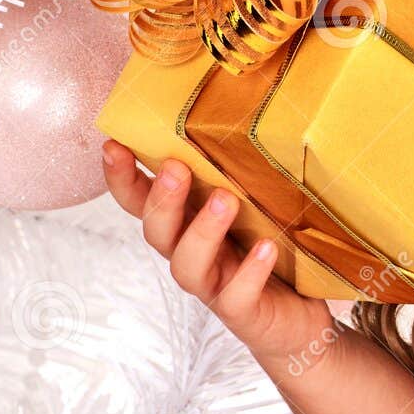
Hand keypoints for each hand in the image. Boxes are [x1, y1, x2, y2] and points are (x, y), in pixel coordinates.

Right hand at [102, 143, 338, 369]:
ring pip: (188, 265)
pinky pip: (237, 297)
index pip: (141, 200)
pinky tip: (265, 248)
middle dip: (161, 200)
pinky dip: (248, 273)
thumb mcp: (258, 201)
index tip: (112, 145)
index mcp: (187, 223)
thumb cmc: (274, 249)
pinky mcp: (244, 311)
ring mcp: (215, 285)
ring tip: (225, 200)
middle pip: (157, 231)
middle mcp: (193, 253)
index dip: (122, 178)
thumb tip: (256, 94)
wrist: (301, 319)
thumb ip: (245, 165)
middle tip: (175, 169)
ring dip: (201, 231)